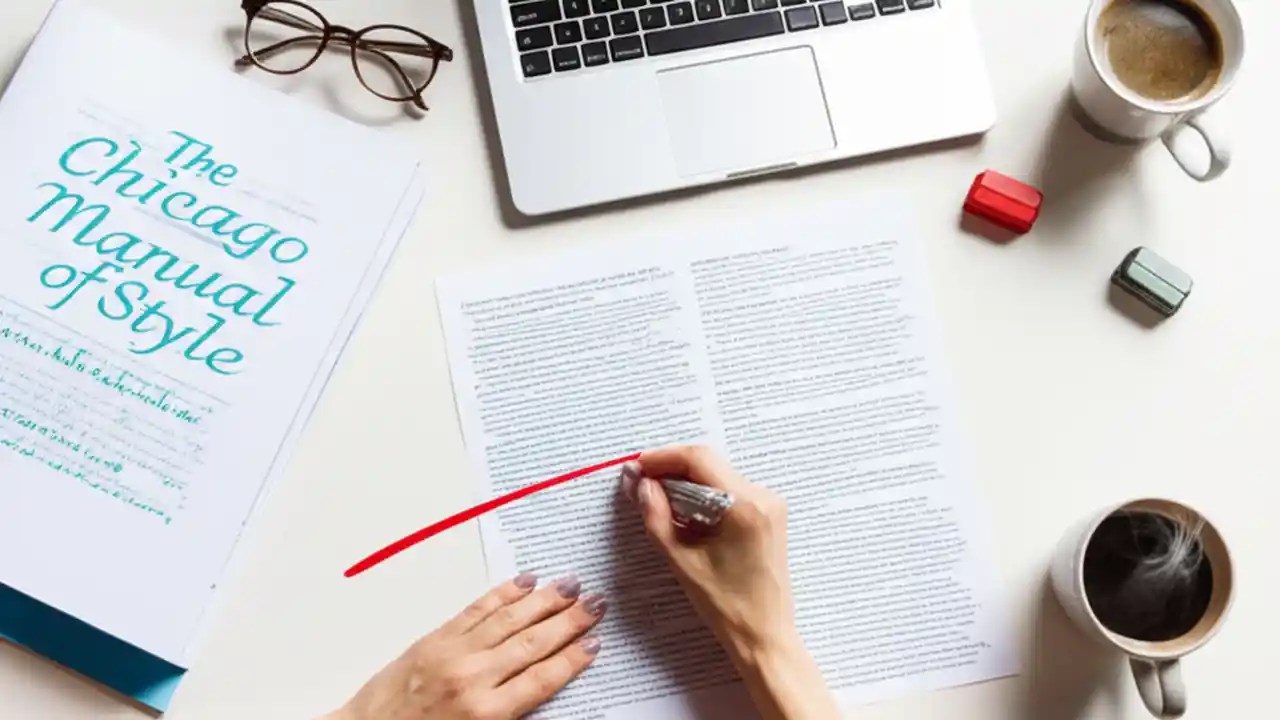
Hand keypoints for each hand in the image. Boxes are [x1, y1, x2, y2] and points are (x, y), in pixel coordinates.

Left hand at [326, 573, 605, 719]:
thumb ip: (509, 713)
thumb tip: (543, 683)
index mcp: (486, 714)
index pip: (543, 679)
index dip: (573, 659)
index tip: (595, 642)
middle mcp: (474, 678)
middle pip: (534, 643)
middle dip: (569, 621)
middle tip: (596, 603)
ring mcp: (454, 653)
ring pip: (510, 620)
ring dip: (544, 600)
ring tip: (570, 585)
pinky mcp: (435, 638)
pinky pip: (476, 611)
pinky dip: (502, 595)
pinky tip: (523, 583)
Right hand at [622, 446, 793, 658]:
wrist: (764, 634)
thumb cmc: (725, 605)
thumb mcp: (681, 560)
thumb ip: (656, 516)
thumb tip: (641, 483)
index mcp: (744, 505)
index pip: (699, 459)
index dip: (663, 457)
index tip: (638, 467)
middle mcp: (763, 496)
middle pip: (710, 463)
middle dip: (673, 468)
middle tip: (643, 483)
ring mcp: (771, 503)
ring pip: (719, 474)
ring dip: (688, 481)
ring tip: (661, 501)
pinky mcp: (771, 512)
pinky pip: (731, 489)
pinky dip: (705, 493)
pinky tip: (687, 512)